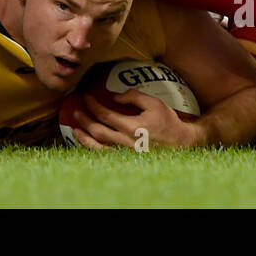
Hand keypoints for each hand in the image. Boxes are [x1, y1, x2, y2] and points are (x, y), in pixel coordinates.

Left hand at [69, 89, 196, 149]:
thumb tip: (113, 97)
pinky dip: (93, 149)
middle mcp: (126, 142)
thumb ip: (133, 96)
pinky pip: (105, 156)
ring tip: (75, 128)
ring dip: (84, 137)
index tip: (86, 97)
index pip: (105, 114)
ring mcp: (125, 153)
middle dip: (84, 119)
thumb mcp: (154, 103)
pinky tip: (87, 143)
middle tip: (76, 110)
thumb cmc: (167, 122)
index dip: (92, 105)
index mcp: (132, 126)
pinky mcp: (126, 159)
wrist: (181, 144)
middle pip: (97, 130)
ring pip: (98, 146)